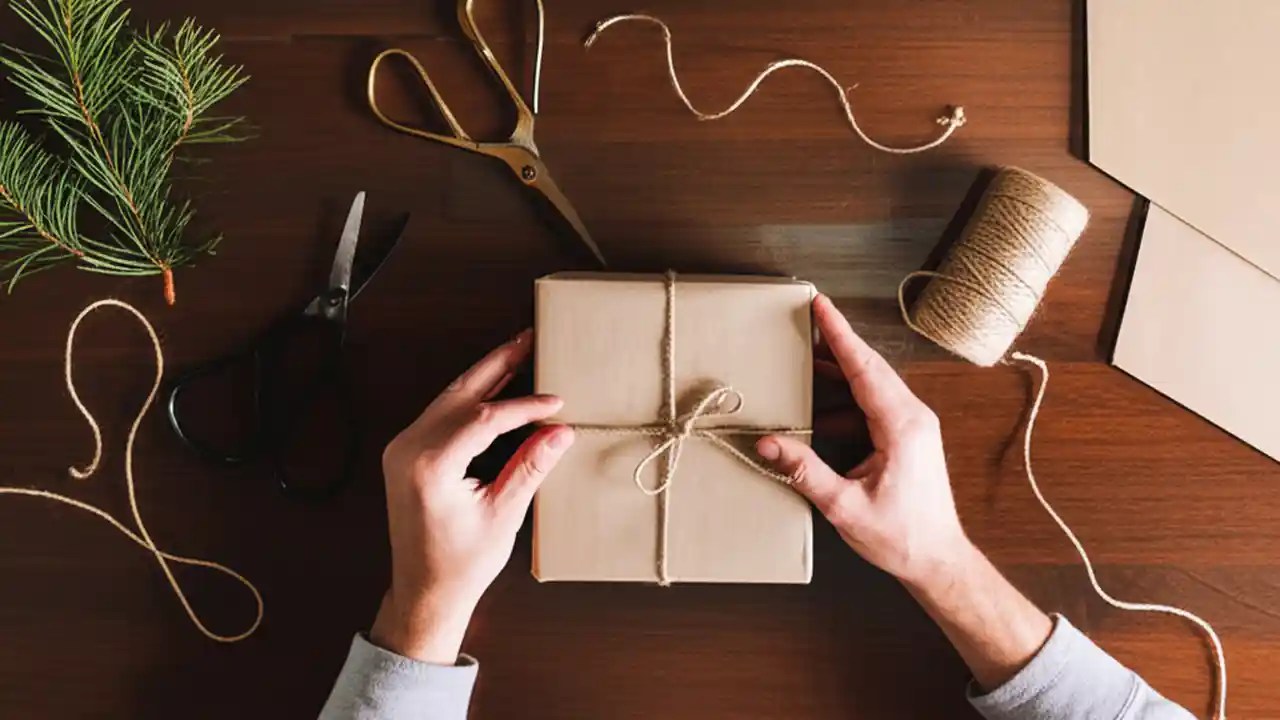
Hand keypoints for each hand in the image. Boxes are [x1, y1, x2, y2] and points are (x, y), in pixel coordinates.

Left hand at [370, 330, 574, 663]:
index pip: (485, 418)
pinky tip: (495, 386)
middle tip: (530, 337)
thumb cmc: (461, 564)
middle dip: (499, 363)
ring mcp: (402, 448)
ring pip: (449, 397)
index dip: (525, 406)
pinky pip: (440, 413)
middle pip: (460, 392)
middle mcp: (408, 449)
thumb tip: (559, 432)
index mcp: (430, 466)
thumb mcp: (503, 516)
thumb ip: (529, 468)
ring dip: (485, 375)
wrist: (423, 591)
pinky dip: (470, 397)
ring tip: (518, 352)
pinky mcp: (405, 453)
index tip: (557, 402)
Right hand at [756, 295, 971, 590]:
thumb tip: (771, 443)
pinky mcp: (906, 438)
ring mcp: (912, 426)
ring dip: (836, 373)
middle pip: (867, 368)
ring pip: (869, 385)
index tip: (821, 306)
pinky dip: (842, 401)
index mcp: (902, 426)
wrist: (939, 561)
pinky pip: (871, 406)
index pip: (864, 368)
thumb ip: (806, 472)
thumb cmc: (901, 537)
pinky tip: (816, 411)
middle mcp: (912, 417)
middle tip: (806, 318)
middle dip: (834, 343)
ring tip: (801, 361)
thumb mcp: (845, 506)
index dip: (839, 335)